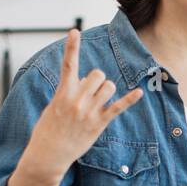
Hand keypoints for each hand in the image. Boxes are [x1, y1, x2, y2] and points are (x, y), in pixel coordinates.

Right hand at [18, 27, 143, 182]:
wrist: (48, 154)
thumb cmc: (48, 130)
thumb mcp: (53, 106)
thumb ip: (68, 92)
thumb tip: (84, 82)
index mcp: (62, 92)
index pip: (68, 65)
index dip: (71, 47)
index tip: (75, 31)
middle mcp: (76, 99)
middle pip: (97, 74)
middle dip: (97, 80)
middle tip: (90, 93)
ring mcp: (89, 111)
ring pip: (109, 87)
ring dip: (106, 90)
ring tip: (98, 101)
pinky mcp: (98, 123)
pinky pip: (118, 107)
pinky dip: (129, 99)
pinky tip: (138, 92)